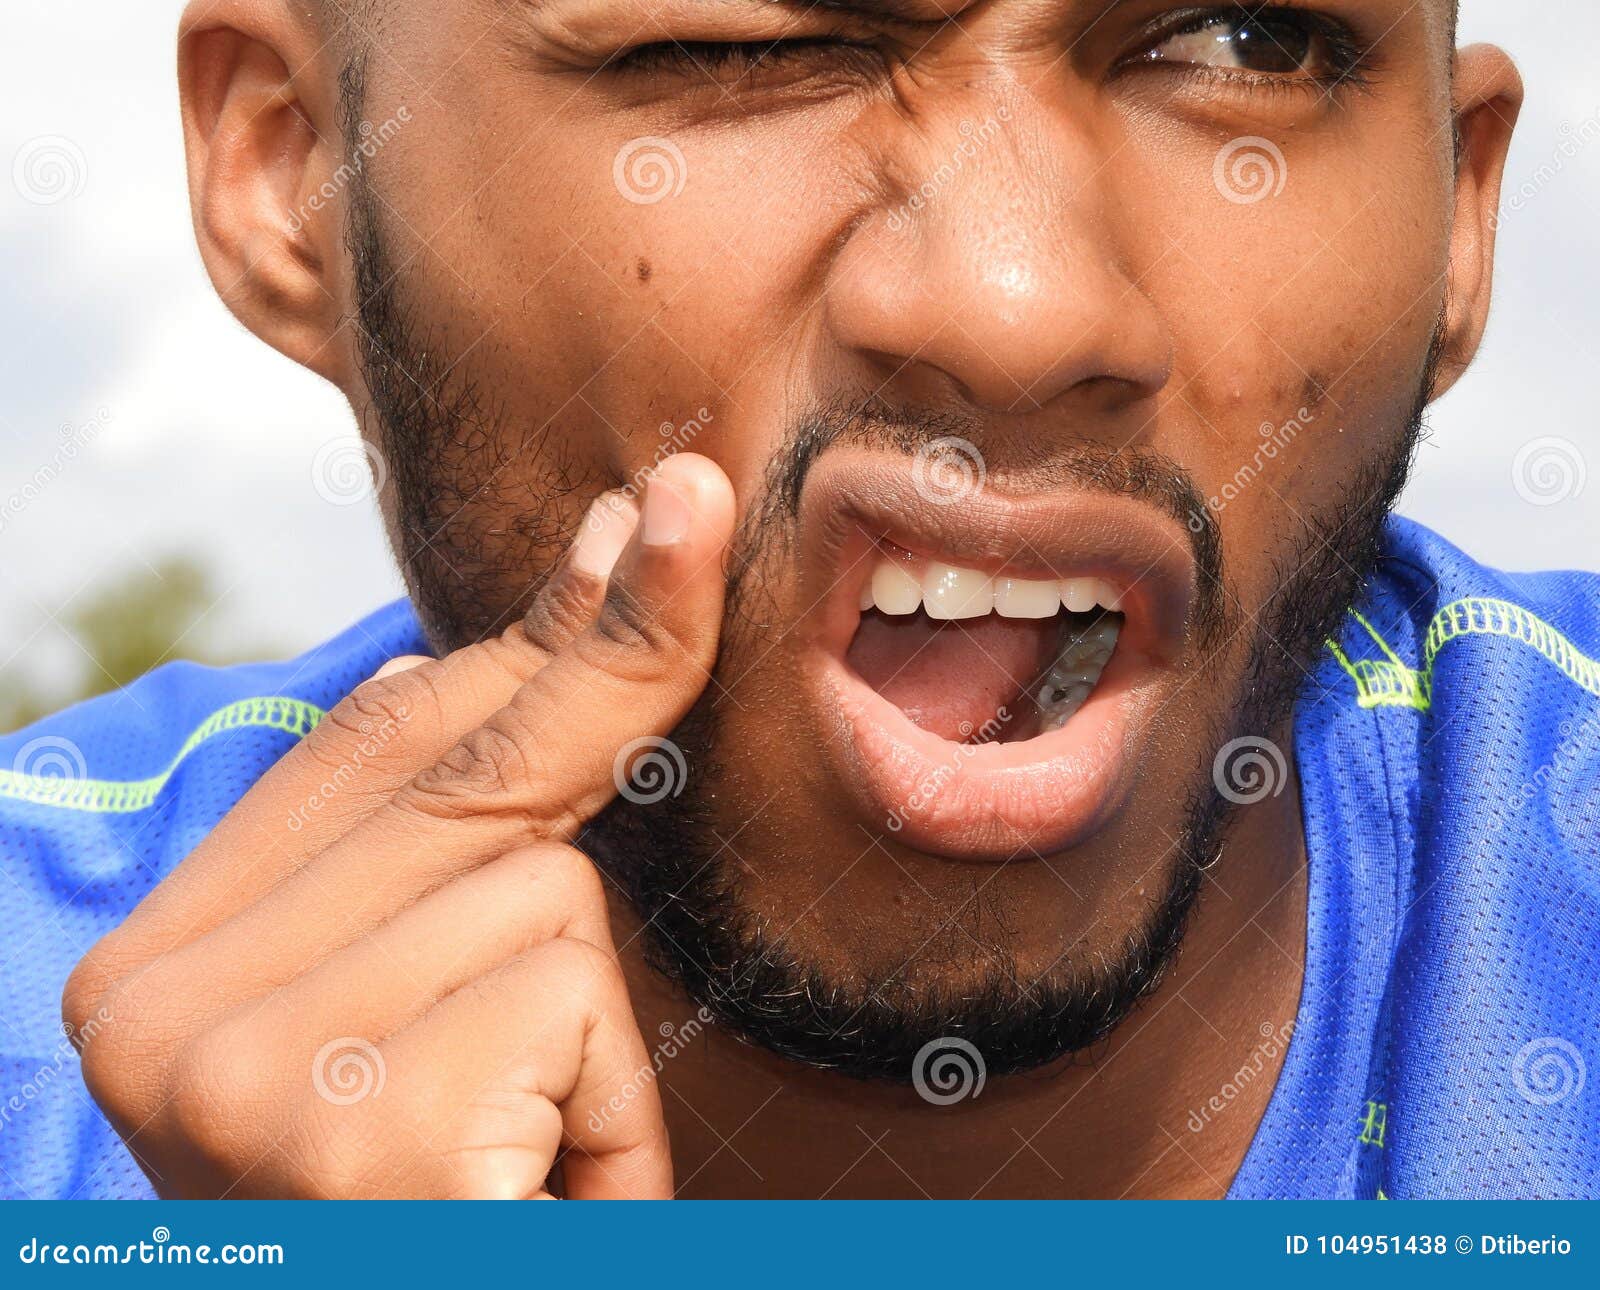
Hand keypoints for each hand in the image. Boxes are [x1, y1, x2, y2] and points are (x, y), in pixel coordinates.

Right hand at [62, 454, 735, 1198]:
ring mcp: (245, 1073)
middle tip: (685, 495)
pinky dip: (603, 1102)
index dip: (525, 632)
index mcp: (153, 971)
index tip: (624, 520)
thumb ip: (406, 858)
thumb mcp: (399, 1026)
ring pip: (537, 885)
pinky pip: (572, 995)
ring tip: (516, 1156)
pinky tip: (528, 1193)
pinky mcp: (365, 1139)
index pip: (370, 753)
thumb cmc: (435, 1206)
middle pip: (462, 768)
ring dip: (581, 1026)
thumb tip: (440, 656)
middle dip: (610, 645)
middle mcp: (156, 1009)